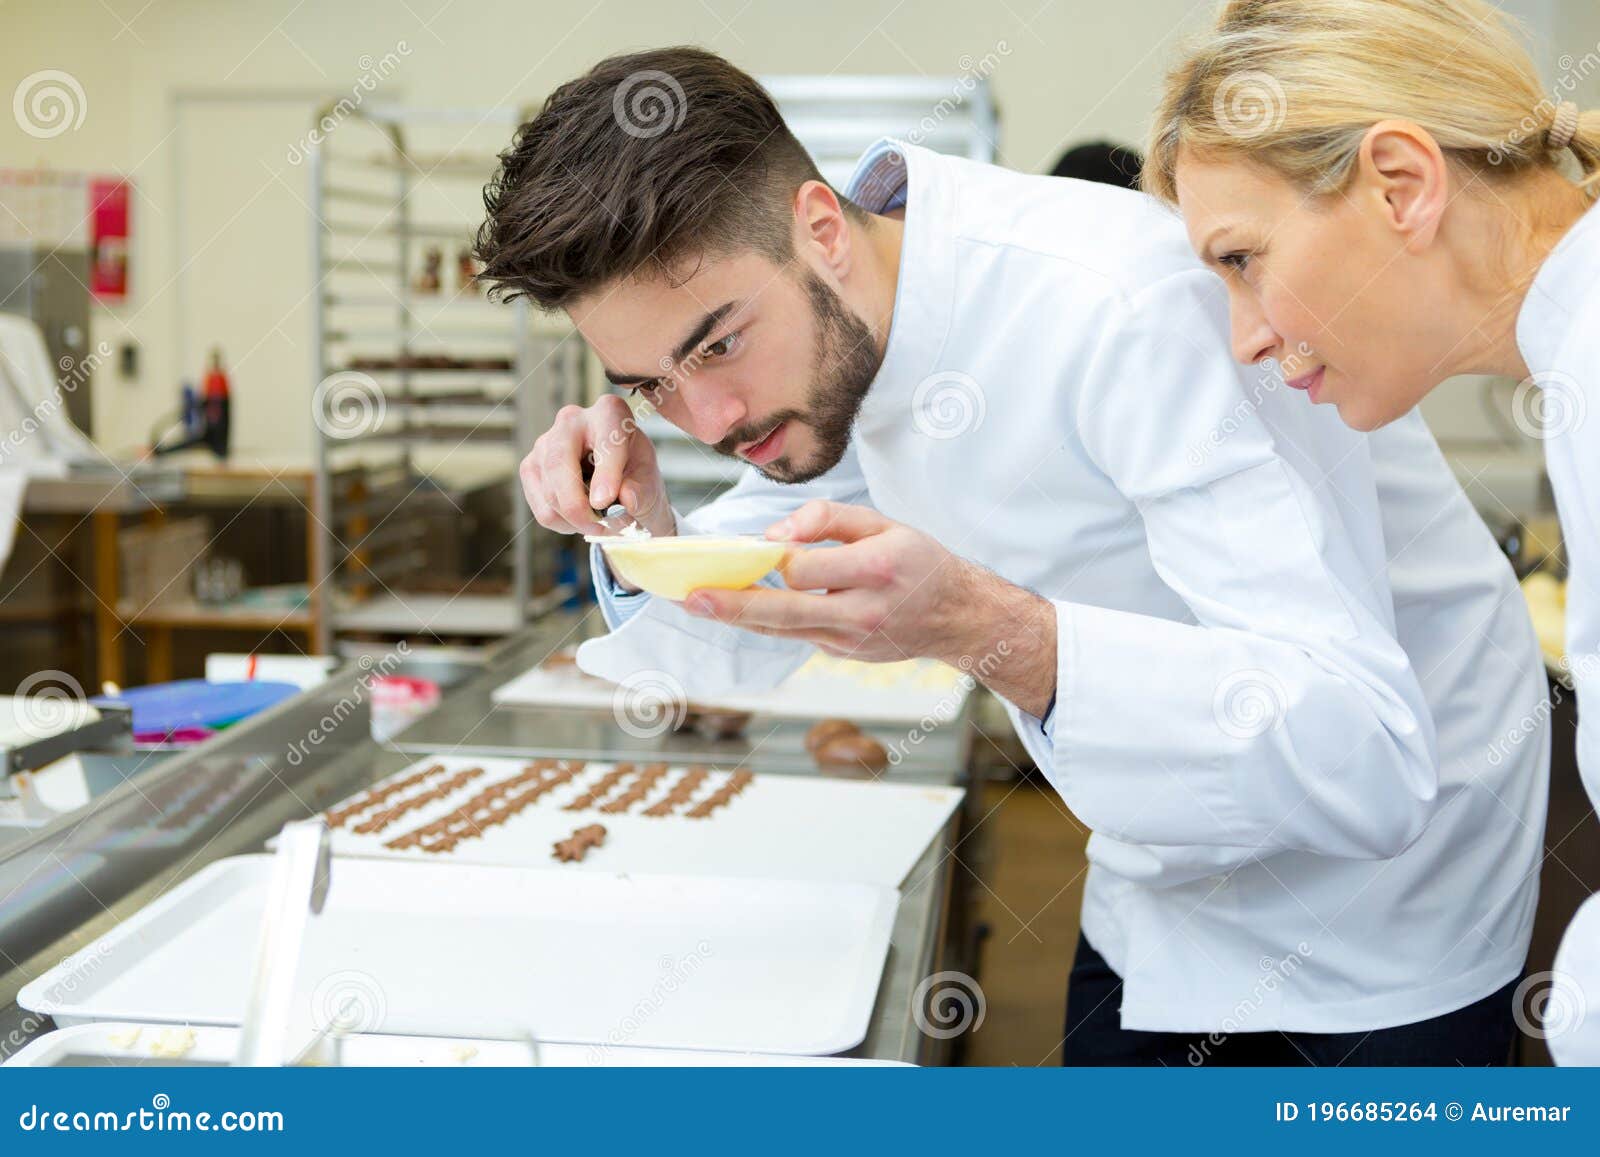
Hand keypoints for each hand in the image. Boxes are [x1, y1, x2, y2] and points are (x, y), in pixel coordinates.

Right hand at [521, 397, 675, 591]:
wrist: (618, 483)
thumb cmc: (636, 476)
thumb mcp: (650, 483)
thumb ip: (641, 491)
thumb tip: (626, 499)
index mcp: (609, 413)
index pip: (606, 441)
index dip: (606, 473)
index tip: (605, 502)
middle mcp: (571, 420)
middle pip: (559, 464)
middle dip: (577, 506)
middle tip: (600, 529)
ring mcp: (544, 443)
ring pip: (549, 492)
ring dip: (576, 521)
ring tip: (600, 522)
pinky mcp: (530, 468)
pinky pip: (542, 509)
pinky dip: (564, 524)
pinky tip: (581, 517)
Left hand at [680, 500, 1057, 715]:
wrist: (955, 617)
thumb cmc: (917, 561)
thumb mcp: (883, 523)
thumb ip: (827, 519)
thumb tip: (774, 534)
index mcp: (876, 571)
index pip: (807, 570)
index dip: (778, 557)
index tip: (758, 545)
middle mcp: (862, 613)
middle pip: (783, 611)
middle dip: (733, 604)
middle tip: (691, 598)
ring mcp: (850, 641)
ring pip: (781, 629)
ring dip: (737, 615)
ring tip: (696, 603)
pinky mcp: (841, 654)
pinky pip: (795, 633)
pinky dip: (770, 618)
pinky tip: (743, 605)